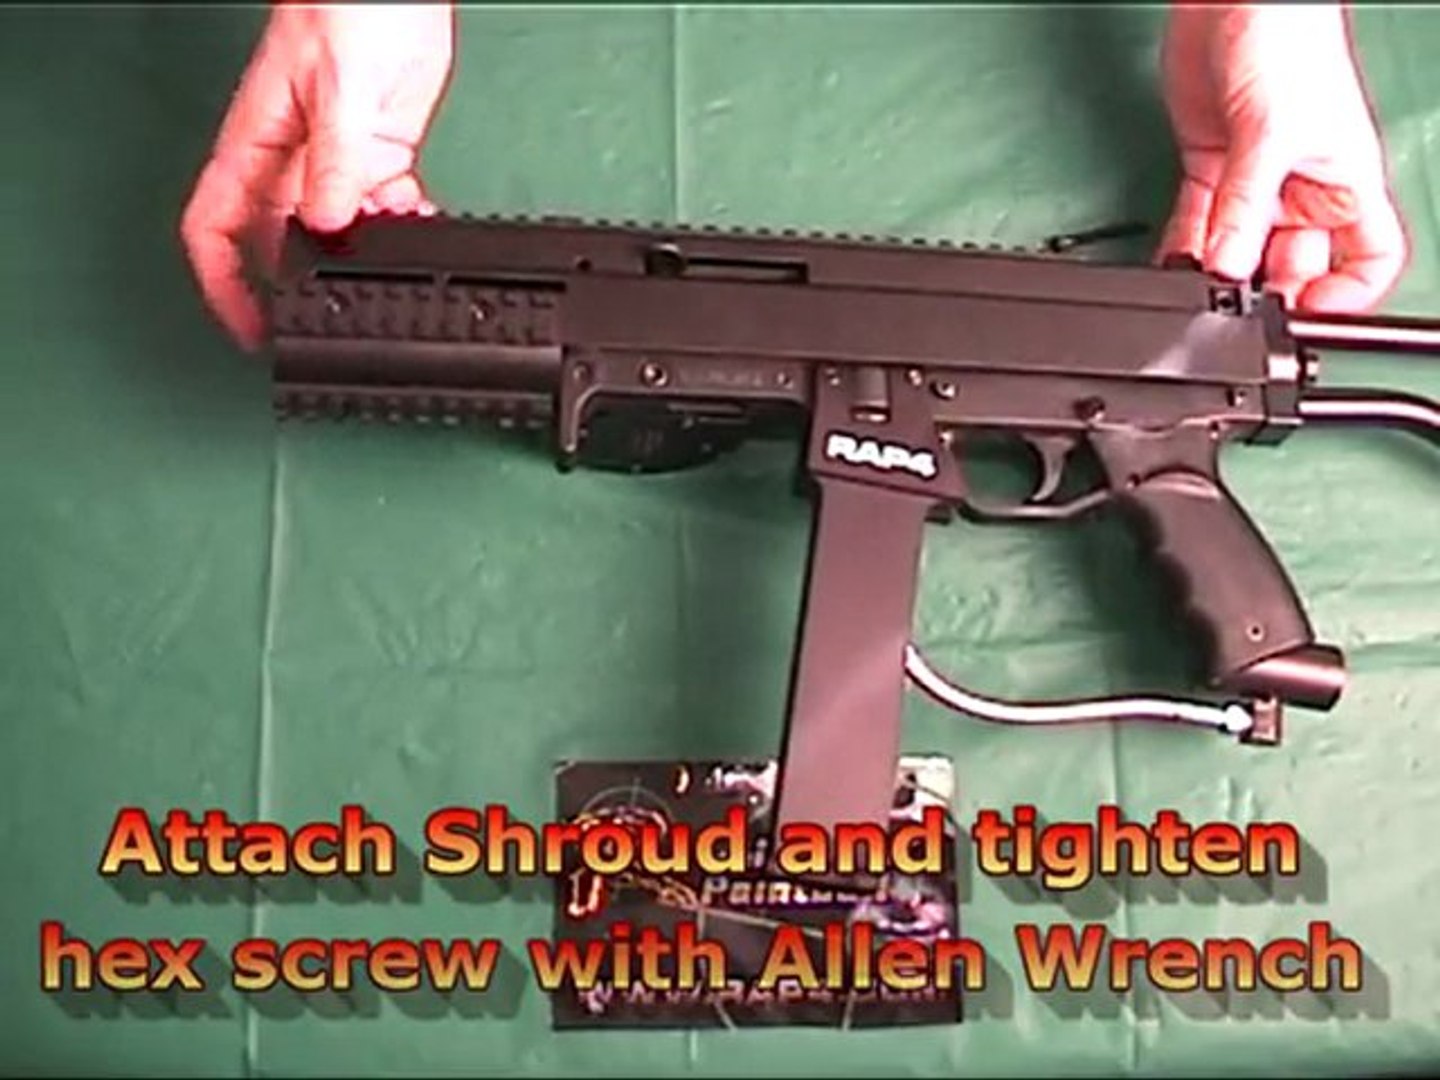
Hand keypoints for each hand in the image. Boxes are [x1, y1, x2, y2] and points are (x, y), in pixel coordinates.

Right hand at [180, 4, 454, 349]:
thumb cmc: (346, 10)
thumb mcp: (336, 92)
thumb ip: (333, 162)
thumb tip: (329, 225)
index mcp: (256, 148)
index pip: (218, 231)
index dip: (226, 286)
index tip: (249, 330)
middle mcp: (293, 165)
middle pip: (285, 246)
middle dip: (307, 287)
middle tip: (338, 320)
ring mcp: (339, 164)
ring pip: (343, 237)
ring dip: (366, 262)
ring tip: (393, 281)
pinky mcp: (383, 157)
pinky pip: (388, 211)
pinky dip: (406, 230)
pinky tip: (421, 236)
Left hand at [1157, 5, 1406, 312]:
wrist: (1233, 0)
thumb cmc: (1286, 42)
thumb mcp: (1272, 135)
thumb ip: (1245, 207)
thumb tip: (1225, 267)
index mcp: (1345, 182)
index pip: (1367, 258)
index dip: (1345, 295)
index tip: (1306, 316)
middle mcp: (1303, 188)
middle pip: (1293, 265)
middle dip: (1266, 290)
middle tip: (1234, 309)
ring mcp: (1254, 182)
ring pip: (1240, 250)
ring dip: (1217, 274)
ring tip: (1195, 289)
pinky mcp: (1210, 168)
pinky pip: (1197, 226)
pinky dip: (1182, 250)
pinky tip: (1168, 268)